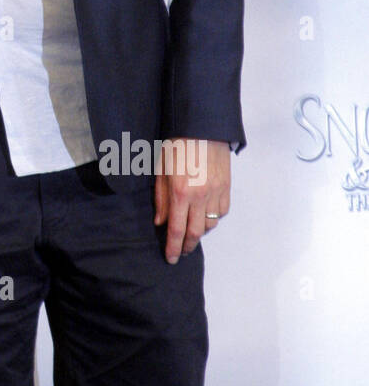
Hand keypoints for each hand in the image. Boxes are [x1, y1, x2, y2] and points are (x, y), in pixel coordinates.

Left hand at [153, 139, 229, 264]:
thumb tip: (159, 222)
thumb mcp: (160, 170)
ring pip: (210, 224)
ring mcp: (216, 192)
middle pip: (195, 233)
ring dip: (200, 231)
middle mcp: (200, 196)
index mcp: (180, 192)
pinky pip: (222, 212)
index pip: (176, 230)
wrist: (201, 127)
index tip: (170, 258)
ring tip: (191, 230)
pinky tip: (205, 214)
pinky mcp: (227, 187)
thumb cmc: (176, 145)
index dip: (173, 247)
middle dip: (187, 246)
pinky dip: (213, 217)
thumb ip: (160, 198)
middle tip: (181, 251)